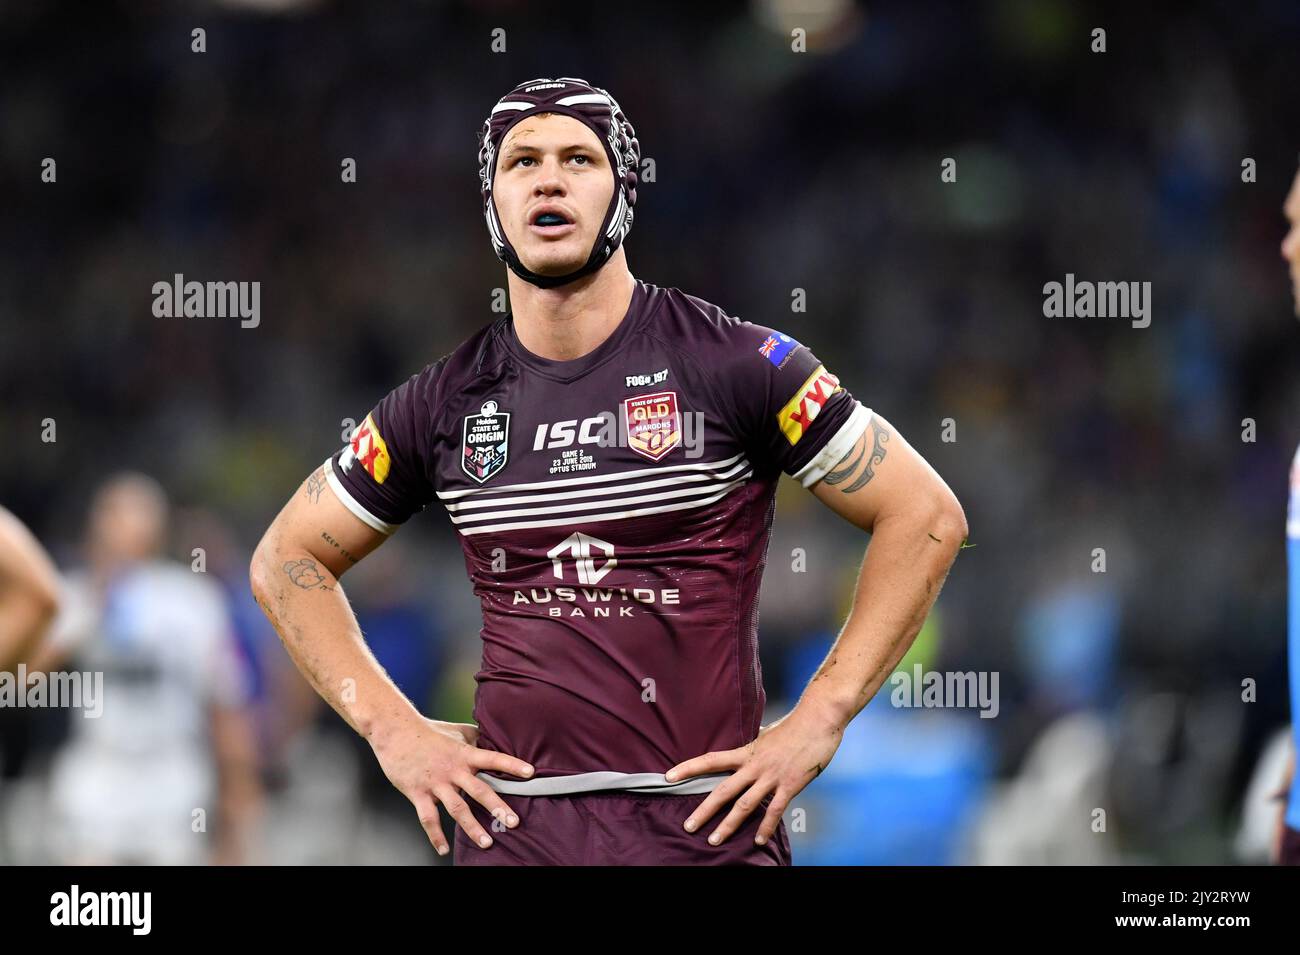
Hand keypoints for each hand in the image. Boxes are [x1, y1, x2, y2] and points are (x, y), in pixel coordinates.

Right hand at [369, 715, 533, 855]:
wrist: (395, 731)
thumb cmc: (428, 730)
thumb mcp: (455, 730)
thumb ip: (475, 738)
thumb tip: (492, 739)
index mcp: (463, 753)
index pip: (493, 758)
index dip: (511, 765)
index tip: (530, 773)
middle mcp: (452, 769)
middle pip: (479, 790)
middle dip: (497, 807)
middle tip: (514, 822)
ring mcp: (435, 783)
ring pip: (457, 808)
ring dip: (472, 827)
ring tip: (487, 842)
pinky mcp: (417, 793)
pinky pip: (428, 818)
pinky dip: (436, 836)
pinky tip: (444, 849)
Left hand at [664, 697, 845, 846]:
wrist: (818, 720)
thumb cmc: (794, 725)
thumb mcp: (767, 733)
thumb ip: (756, 743)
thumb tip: (751, 740)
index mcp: (746, 751)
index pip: (711, 760)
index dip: (688, 768)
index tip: (668, 777)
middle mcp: (754, 766)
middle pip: (723, 790)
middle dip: (704, 810)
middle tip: (688, 826)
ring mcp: (772, 777)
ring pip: (744, 805)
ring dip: (728, 825)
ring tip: (714, 841)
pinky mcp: (790, 785)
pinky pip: (774, 810)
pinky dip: (766, 827)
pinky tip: (759, 841)